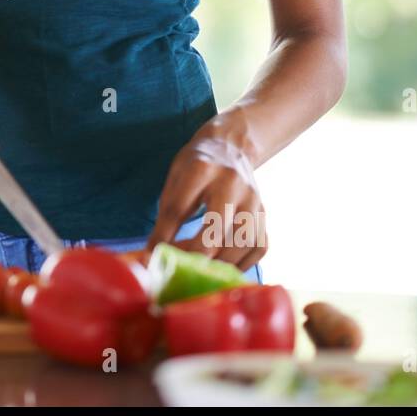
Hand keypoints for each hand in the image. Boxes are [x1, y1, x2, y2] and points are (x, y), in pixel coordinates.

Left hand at [146, 115, 265, 270]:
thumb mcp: (176, 177)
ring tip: (200, 269)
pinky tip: (223, 267)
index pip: (178, 208)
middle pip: (217, 228)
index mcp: (201, 169)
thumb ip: (167, 213)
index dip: (163, 236)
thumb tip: (153, 253)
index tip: (152, 255)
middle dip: (198, 255)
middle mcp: (231, 183)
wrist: (232, 146)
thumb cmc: (197, 166)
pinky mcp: (264, 213)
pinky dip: (241, 264)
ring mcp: (252, 199)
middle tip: (182, 269)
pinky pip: (258, 247)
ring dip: (220, 263)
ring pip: (242, 242)